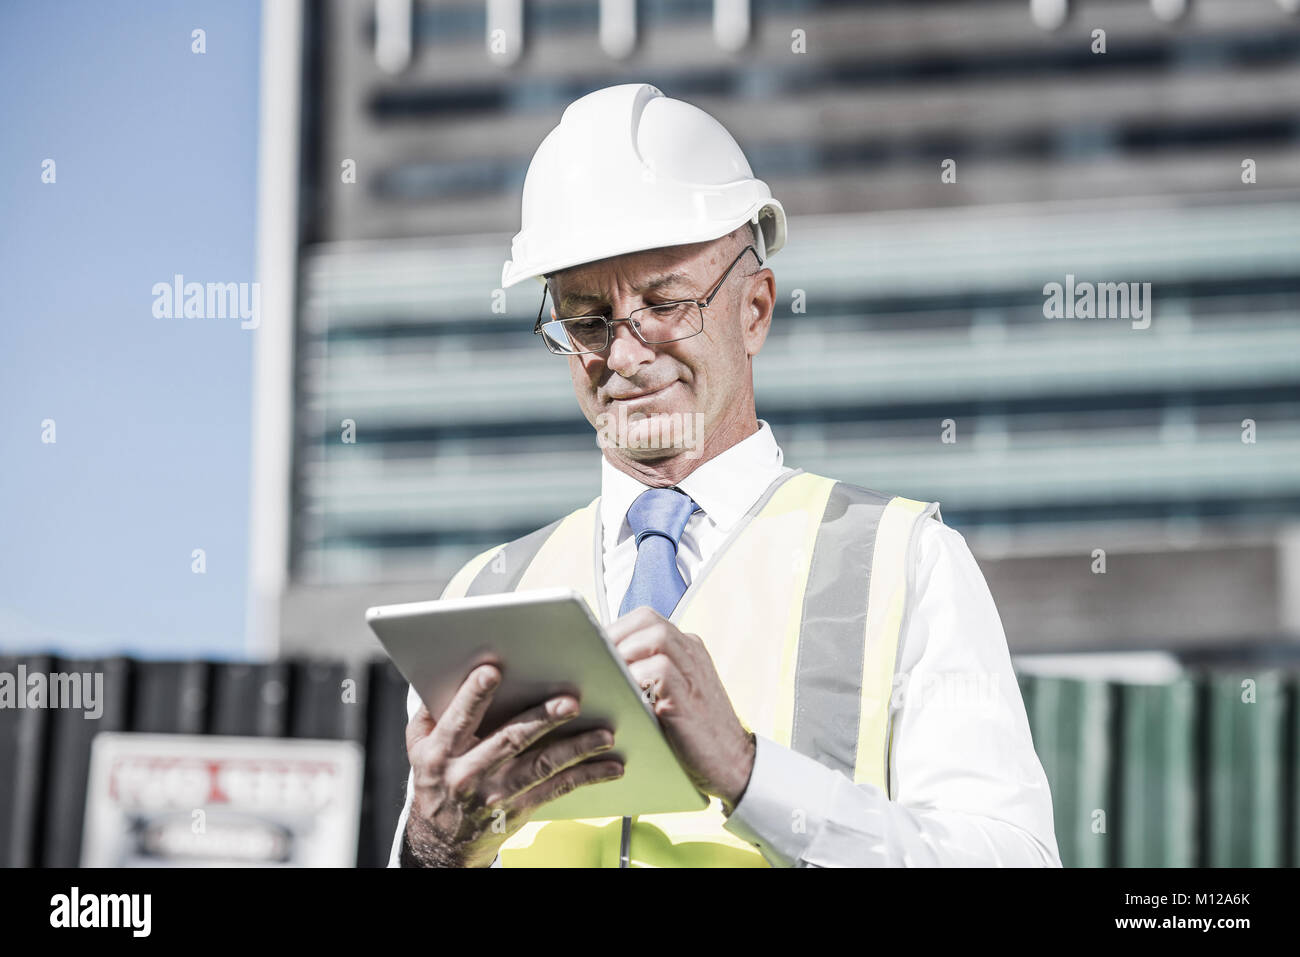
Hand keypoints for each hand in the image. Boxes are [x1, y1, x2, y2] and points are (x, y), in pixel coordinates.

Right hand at [401, 664, 624, 866]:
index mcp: (441, 753)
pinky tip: (611, 766)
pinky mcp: (521, 807)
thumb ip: (431, 712)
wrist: (441, 843)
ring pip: (541, 766)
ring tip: (603, 734)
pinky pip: (558, 788)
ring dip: (576, 749)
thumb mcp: (418, 747)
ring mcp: (497, 793)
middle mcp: (469, 773)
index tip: (492, 671)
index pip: (458, 720)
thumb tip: (447, 672)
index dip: (474, 696)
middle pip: (509, 741)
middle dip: (541, 719)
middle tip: (569, 702)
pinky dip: (587, 776)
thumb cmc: (435, 781)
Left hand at [608, 607, 755, 811]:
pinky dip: (637, 676)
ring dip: (625, 651)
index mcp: (686, 649)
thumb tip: (600, 666)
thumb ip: (648, 675)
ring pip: (656, 636)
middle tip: (592, 657)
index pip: (646, 619)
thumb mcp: (673, 694)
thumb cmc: (694, 732)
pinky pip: (661, 669)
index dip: (616, 629)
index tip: (592, 647)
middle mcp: (692, 654)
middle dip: (616, 635)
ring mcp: (693, 673)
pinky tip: (624, 692)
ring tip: (605, 672)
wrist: (732, 763)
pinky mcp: (689, 697)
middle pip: (649, 620)